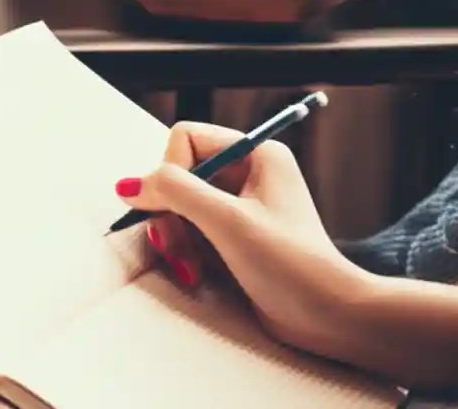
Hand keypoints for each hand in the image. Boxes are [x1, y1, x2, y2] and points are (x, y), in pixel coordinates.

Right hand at [113, 121, 366, 356]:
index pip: (185, 140)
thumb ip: (175, 192)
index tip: (169, 209)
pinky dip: (185, 252)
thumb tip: (128, 185)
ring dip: (175, 239)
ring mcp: (239, 207)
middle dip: (169, 214)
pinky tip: (194, 274)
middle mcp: (246, 174)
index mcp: (255, 154)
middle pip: (177, 177)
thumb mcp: (227, 221)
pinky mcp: (234, 237)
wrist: (329, 316)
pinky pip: (190, 231)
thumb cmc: (290, 264)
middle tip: (173, 247)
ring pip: (178, 207)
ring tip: (187, 267)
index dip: (170, 172)